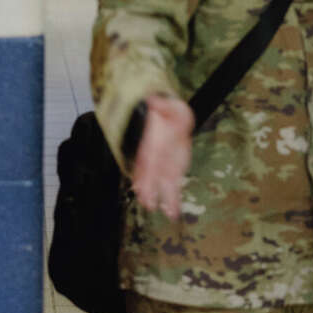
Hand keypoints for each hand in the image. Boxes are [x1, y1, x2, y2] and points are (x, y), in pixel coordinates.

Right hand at [130, 95, 194, 219]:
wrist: (172, 119)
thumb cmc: (169, 113)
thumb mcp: (168, 106)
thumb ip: (161, 105)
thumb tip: (152, 100)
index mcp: (152, 143)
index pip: (146, 158)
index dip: (143, 172)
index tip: (139, 183)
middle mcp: (155, 157)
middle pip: (149, 175)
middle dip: (148, 189)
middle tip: (147, 202)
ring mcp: (162, 166)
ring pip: (158, 184)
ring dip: (159, 197)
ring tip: (160, 210)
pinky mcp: (172, 172)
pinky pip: (171, 187)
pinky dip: (171, 200)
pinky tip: (173, 212)